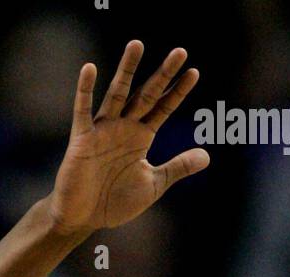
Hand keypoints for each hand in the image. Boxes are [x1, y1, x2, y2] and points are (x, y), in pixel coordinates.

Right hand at [48, 41, 208, 234]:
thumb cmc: (114, 202)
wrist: (83, 219)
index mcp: (140, 138)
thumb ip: (178, 168)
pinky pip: (82, 111)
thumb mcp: (153, 185)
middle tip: (181, 52)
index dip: (178, 92)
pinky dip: (84, 90)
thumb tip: (208, 157)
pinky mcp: (82, 140)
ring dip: (127, 70)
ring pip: (117, 94)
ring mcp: (102, 131)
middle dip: (163, 75)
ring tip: (137, 44)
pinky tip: (89, 68)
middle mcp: (124, 128)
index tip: (194, 72)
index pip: (163, 109)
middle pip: (146, 95)